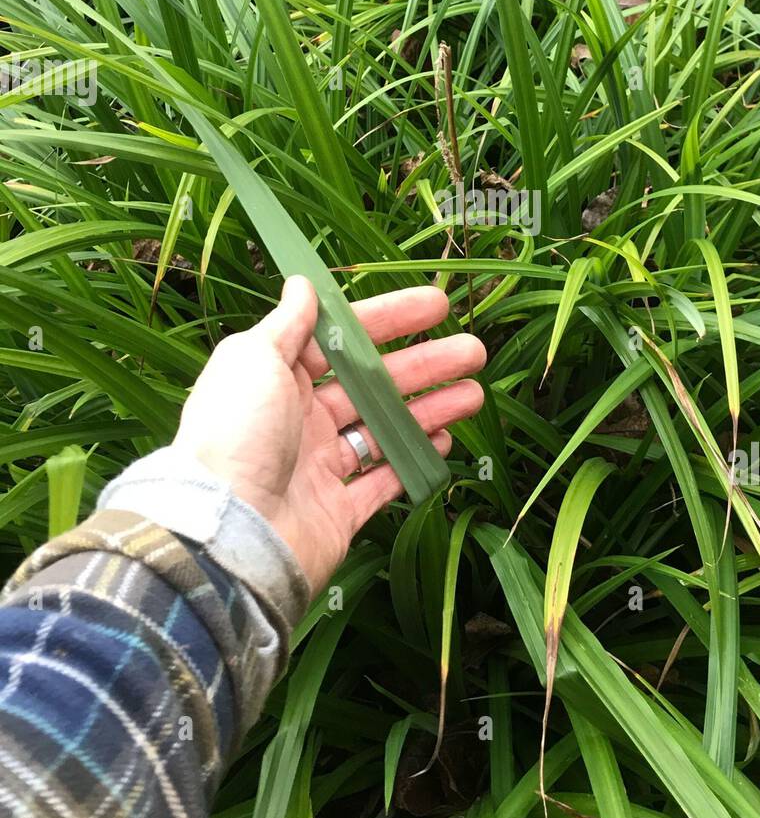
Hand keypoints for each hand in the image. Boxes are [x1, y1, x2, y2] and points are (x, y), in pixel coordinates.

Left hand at [173, 276, 485, 592]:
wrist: (226, 533)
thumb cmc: (235, 435)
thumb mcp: (252, 360)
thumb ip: (285, 324)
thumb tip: (302, 284)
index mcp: (279, 380)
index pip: (342, 339)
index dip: (389, 319)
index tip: (436, 305)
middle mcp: (300, 421)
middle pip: (373, 384)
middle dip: (425, 364)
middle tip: (473, 351)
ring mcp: (320, 468)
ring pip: (385, 430)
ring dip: (431, 409)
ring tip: (475, 395)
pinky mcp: (338, 512)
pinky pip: (383, 481)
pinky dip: (414, 461)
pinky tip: (446, 440)